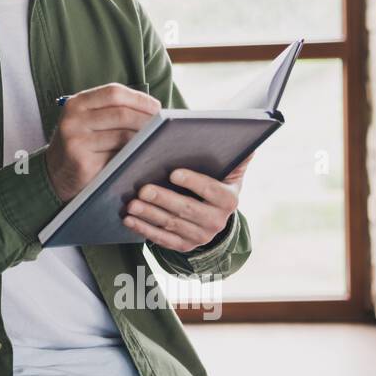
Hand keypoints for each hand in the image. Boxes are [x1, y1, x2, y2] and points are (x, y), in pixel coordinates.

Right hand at [47, 83, 161, 202]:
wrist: (54, 174)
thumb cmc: (81, 144)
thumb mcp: (88, 120)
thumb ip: (112, 111)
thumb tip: (155, 110)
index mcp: (77, 103)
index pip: (114, 92)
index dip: (139, 98)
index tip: (157, 107)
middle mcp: (73, 119)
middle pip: (121, 113)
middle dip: (147, 120)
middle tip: (163, 127)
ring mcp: (76, 141)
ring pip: (123, 135)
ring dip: (144, 139)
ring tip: (155, 141)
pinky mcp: (83, 162)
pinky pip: (118, 156)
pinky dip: (133, 155)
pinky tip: (141, 156)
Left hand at [121, 152, 254, 252]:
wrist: (213, 212)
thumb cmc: (215, 180)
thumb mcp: (229, 169)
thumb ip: (236, 154)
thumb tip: (246, 130)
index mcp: (229, 199)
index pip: (212, 190)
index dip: (193, 182)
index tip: (173, 173)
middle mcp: (217, 221)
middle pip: (187, 209)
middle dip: (163, 199)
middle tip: (142, 189)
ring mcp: (201, 236)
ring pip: (172, 224)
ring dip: (150, 215)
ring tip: (132, 204)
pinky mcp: (185, 246)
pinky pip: (162, 240)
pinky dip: (144, 229)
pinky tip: (129, 220)